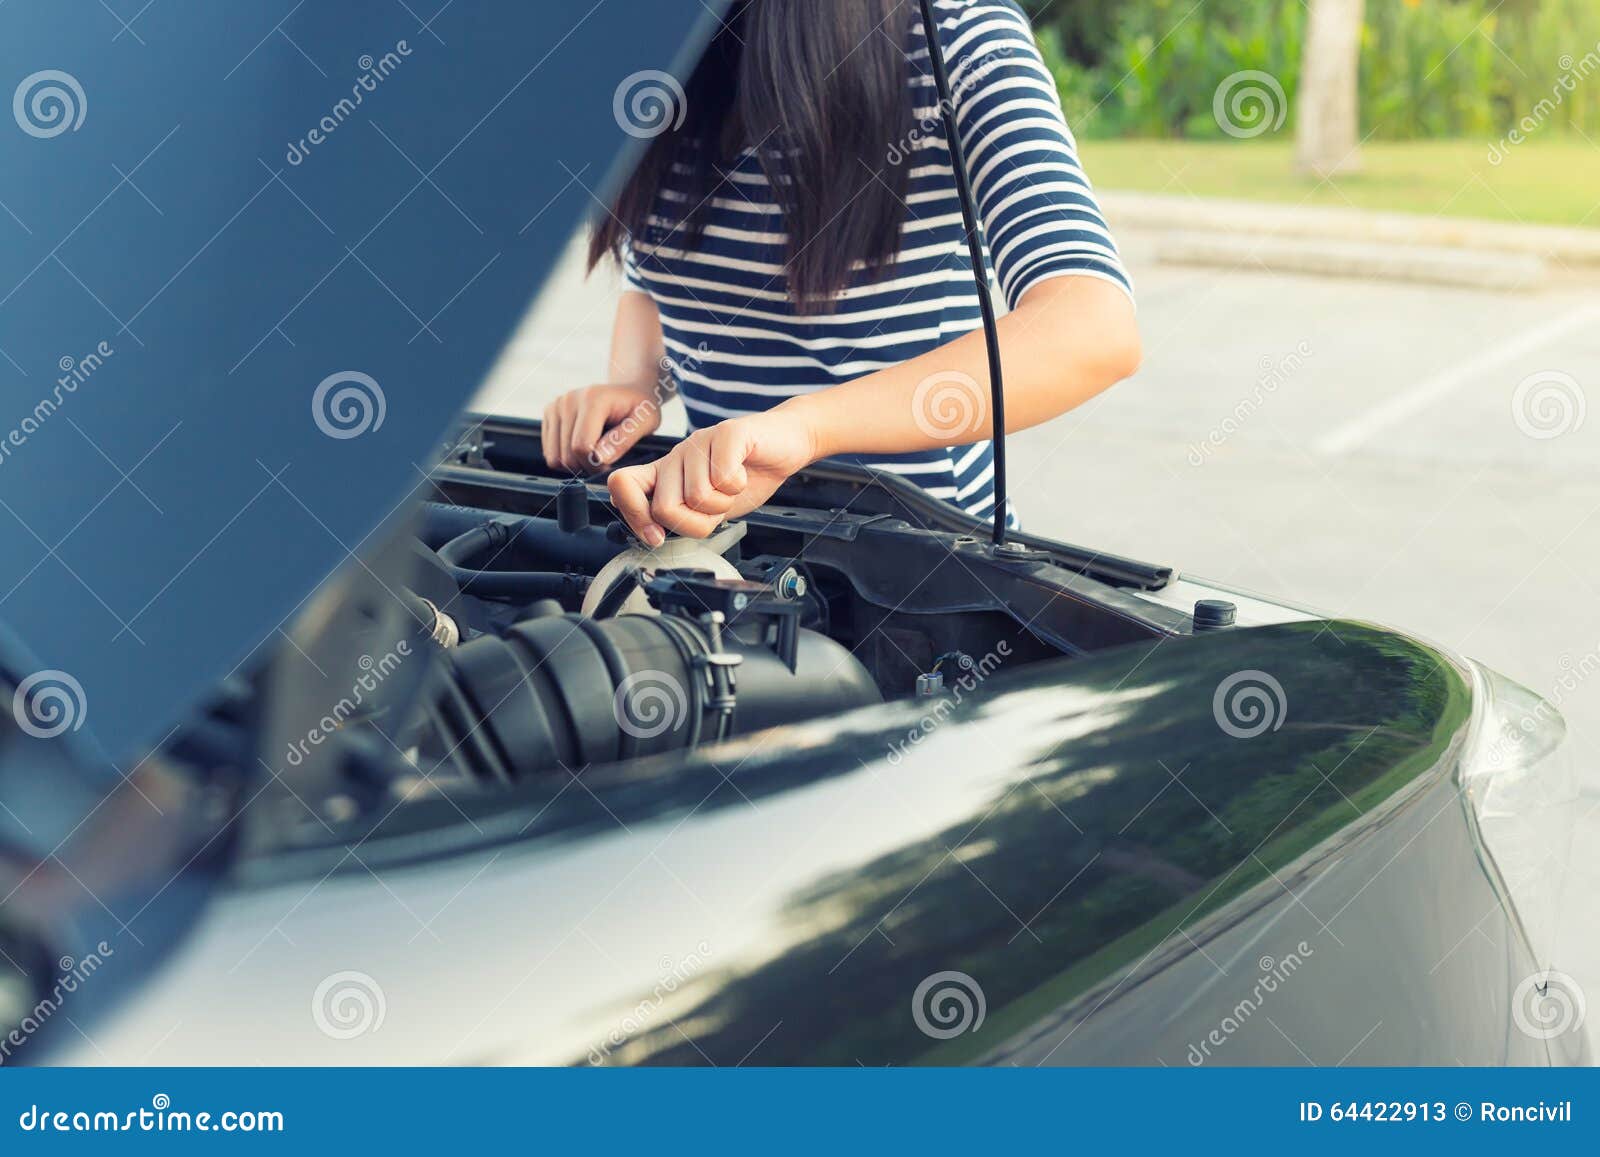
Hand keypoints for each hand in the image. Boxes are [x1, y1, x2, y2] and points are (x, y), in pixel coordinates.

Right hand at [541, 382, 662, 471]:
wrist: (629, 391)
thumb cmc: (640, 408)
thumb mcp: (645, 423)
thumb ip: (622, 441)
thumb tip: (599, 459)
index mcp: (593, 399)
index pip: (582, 447)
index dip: (597, 465)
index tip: (612, 464)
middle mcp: (569, 399)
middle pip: (567, 455)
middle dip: (587, 466)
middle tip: (606, 460)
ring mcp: (556, 405)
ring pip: (555, 457)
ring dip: (576, 464)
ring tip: (595, 453)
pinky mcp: (549, 413)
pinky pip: (549, 452)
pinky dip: (566, 458)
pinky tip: (584, 447)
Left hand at [607, 407, 818, 544]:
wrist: (786, 445)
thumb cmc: (747, 474)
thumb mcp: (710, 509)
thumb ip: (682, 518)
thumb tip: (653, 533)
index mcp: (666, 473)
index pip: (622, 484)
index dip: (635, 515)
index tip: (658, 535)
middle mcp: (676, 455)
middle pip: (663, 507)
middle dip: (696, 521)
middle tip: (716, 508)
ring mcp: (698, 441)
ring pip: (696, 497)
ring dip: (723, 503)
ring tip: (732, 488)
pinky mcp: (726, 433)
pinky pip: (723, 478)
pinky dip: (738, 487)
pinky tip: (742, 474)